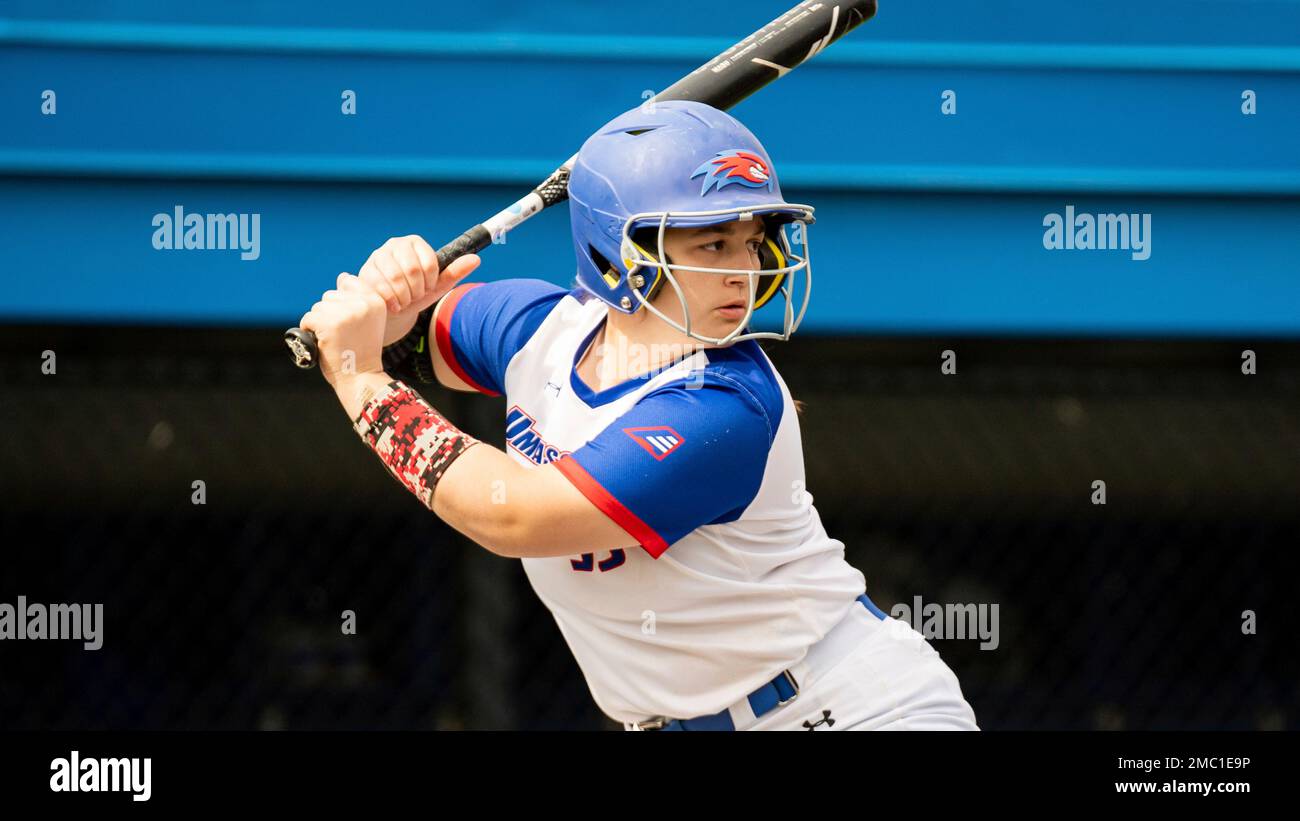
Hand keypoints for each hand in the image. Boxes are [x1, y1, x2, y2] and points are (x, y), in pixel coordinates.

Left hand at [298, 274, 388, 387]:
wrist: (360, 376)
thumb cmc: (361, 351)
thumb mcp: (369, 320)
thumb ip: (357, 298)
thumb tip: (342, 276)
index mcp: (376, 300)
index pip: (349, 283)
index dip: (343, 304)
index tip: (351, 325)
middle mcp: (363, 303)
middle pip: (330, 295)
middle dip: (330, 314)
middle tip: (343, 335)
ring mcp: (346, 312)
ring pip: (318, 307)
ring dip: (319, 323)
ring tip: (334, 339)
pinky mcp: (328, 323)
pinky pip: (308, 319)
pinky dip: (310, 331)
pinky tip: (323, 342)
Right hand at [357, 235, 481, 344]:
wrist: (393, 307)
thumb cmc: (417, 293)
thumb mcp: (438, 285)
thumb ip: (455, 271)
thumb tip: (476, 259)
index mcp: (415, 243)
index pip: (429, 262)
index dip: (431, 281)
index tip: (428, 287)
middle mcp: (395, 244)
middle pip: (412, 270)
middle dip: (417, 290)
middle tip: (415, 296)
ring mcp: (378, 256)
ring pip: (395, 279)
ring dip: (404, 297)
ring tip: (405, 301)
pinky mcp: (365, 271)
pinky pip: (380, 288)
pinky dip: (391, 301)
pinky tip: (394, 305)